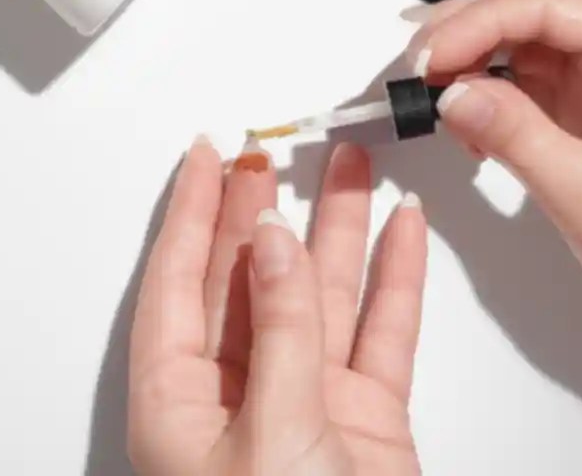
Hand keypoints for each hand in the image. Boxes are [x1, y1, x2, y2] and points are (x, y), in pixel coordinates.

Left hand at [128, 139, 427, 474]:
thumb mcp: (269, 432)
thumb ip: (279, 332)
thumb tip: (273, 242)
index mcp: (178, 403)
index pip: (177, 284)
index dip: (192, 213)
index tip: (206, 155)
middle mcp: (236, 396)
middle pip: (246, 279)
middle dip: (259, 208)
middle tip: (271, 149)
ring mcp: (304, 404)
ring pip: (319, 296)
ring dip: (336, 228)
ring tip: (349, 164)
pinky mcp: (364, 419)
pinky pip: (380, 332)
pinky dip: (395, 279)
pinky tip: (403, 227)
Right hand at [404, 0, 581, 470]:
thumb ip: (510, 130)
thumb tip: (447, 92)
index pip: (538, 4)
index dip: (470, 26)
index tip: (419, 64)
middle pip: (528, 16)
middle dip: (464, 41)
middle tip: (408, 76)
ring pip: (524, 48)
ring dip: (474, 71)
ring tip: (429, 103)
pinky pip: (534, 84)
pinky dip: (494, 100)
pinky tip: (470, 129)